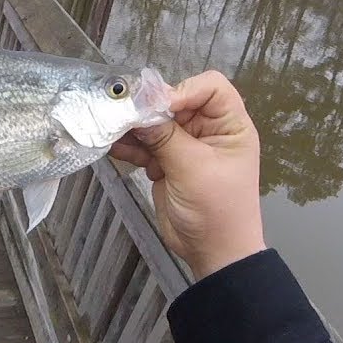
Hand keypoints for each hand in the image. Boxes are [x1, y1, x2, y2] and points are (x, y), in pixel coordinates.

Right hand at [110, 71, 265, 279]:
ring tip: (112, 130)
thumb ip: (165, 136)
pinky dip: (130, 146)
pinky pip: (146, 145)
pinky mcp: (167, 163)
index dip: (184, 89)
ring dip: (135, 127)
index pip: (210, 87)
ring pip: (156, 124)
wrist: (212, 254)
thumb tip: (138, 110)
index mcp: (230, 126)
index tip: (159, 105)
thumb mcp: (193, 169)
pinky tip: (113, 147)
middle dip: (150, 108)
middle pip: (176, 102)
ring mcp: (186, 147)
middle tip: (123, 114)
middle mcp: (209, 131)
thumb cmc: (216, 210)